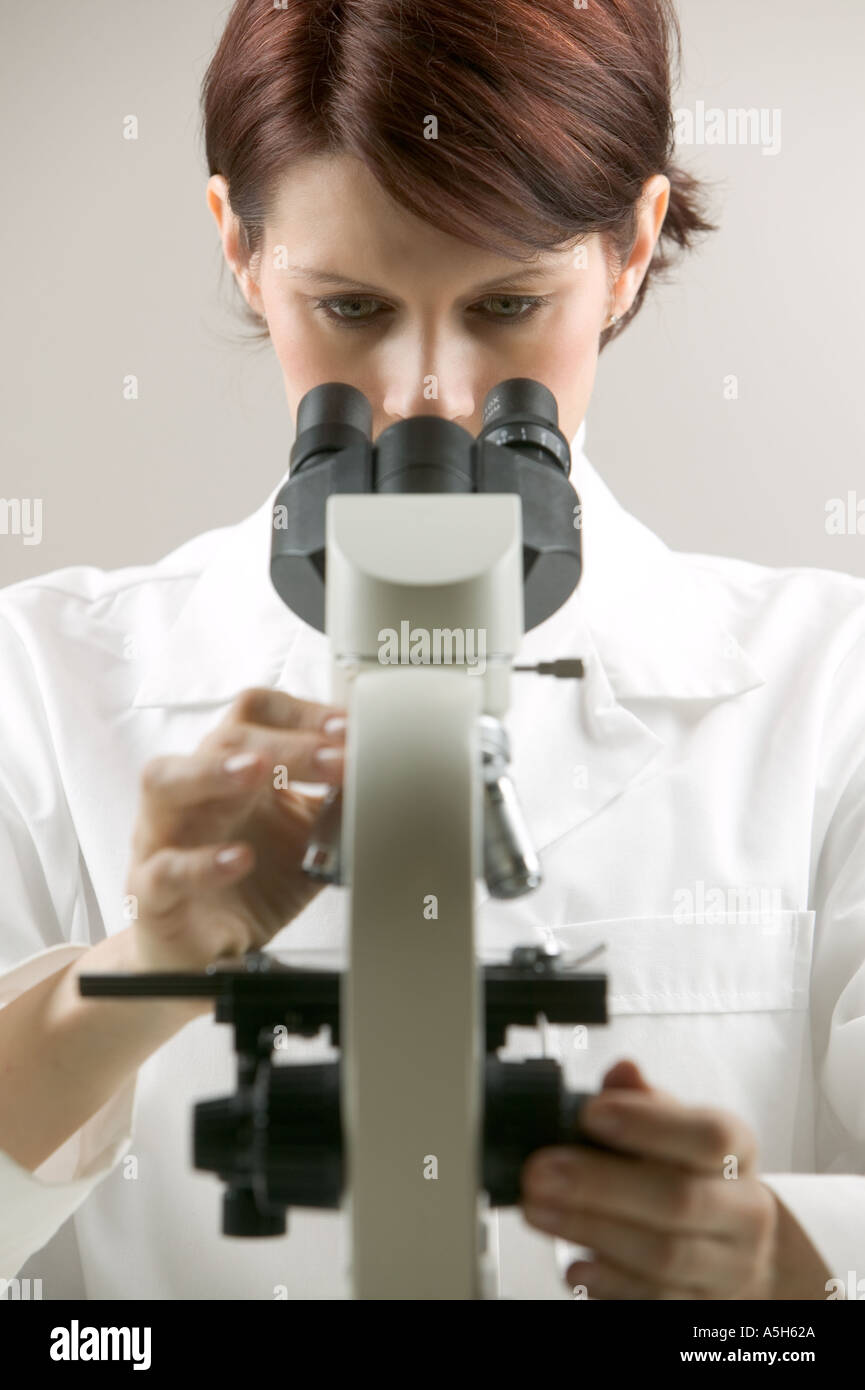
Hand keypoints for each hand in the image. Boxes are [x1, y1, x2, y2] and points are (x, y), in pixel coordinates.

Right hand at [125, 687, 346, 973]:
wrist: (205, 952)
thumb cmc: (251, 883)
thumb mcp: (306, 837)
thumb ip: (336, 805)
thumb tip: (385, 778)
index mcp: (233, 771)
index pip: (255, 714)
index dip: (302, 714)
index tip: (349, 729)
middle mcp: (194, 793)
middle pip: (224, 739)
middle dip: (284, 743)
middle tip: (334, 757)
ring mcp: (165, 837)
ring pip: (164, 782)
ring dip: (212, 771)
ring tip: (255, 773)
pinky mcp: (152, 889)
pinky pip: (164, 867)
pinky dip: (201, 863)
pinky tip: (238, 859)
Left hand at [521, 1059, 782, 1298]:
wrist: (740, 1246)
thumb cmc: (696, 1176)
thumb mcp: (678, 1128)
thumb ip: (644, 1100)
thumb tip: (622, 1072)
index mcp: (736, 1154)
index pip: (710, 1137)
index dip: (649, 1124)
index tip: (591, 1113)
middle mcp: (742, 1212)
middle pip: (679, 1201)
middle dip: (600, 1185)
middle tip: (541, 1171)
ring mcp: (727, 1267)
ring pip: (663, 1256)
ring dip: (591, 1231)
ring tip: (539, 1208)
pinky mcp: (701, 1307)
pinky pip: (655, 1300)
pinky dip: (610, 1284)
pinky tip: (575, 1265)